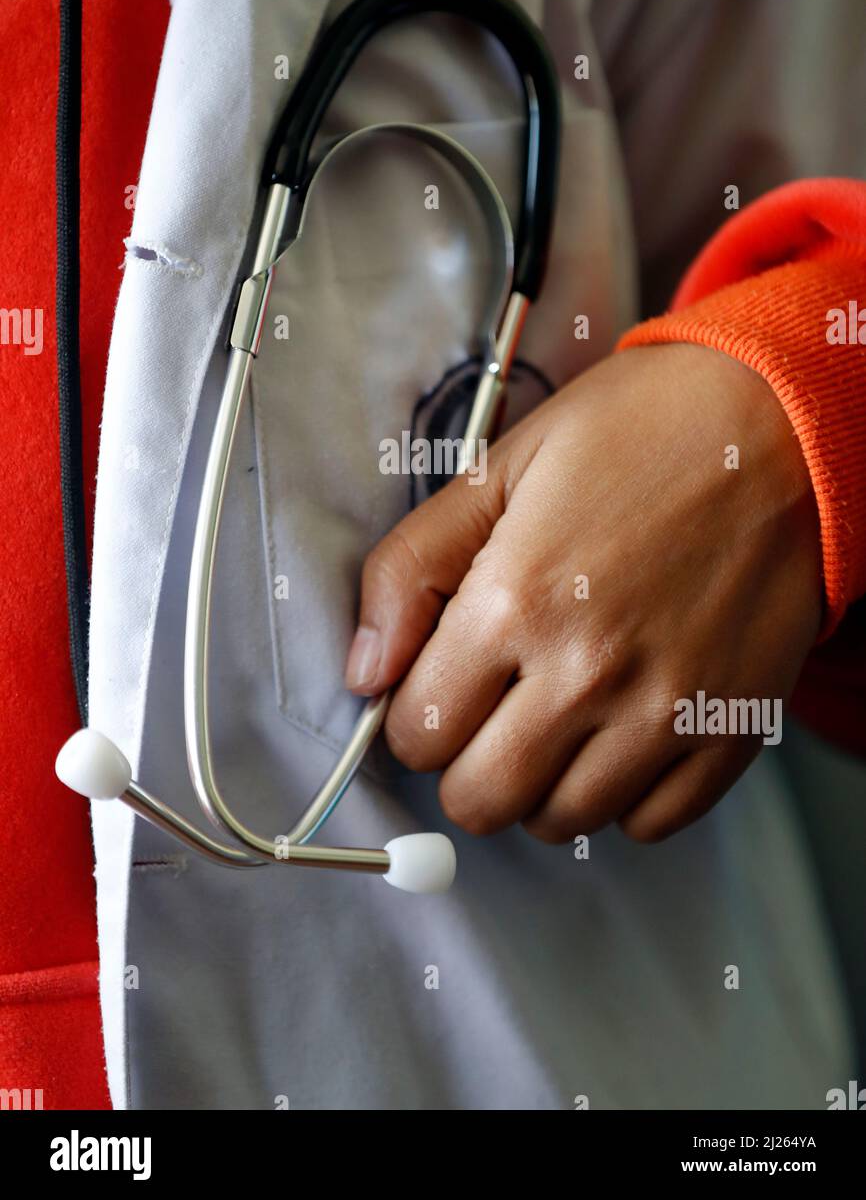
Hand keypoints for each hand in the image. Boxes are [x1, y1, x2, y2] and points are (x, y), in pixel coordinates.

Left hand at [345, 345, 821, 842]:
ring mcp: (666, 710)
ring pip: (561, 822)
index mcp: (516, 601)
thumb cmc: (632, 435)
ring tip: (558, 716)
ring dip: (542, 783)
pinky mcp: (731, 729)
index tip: (439, 685)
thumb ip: (411, 568)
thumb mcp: (498, 470)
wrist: (779, 426)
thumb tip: (363, 671)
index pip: (416, 735)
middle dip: (464, 763)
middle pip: (479, 800)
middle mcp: (588, 672)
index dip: (414, 713)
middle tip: (489, 712)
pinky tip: (621, 730)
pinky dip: (625, 794)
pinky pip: (652, 823)